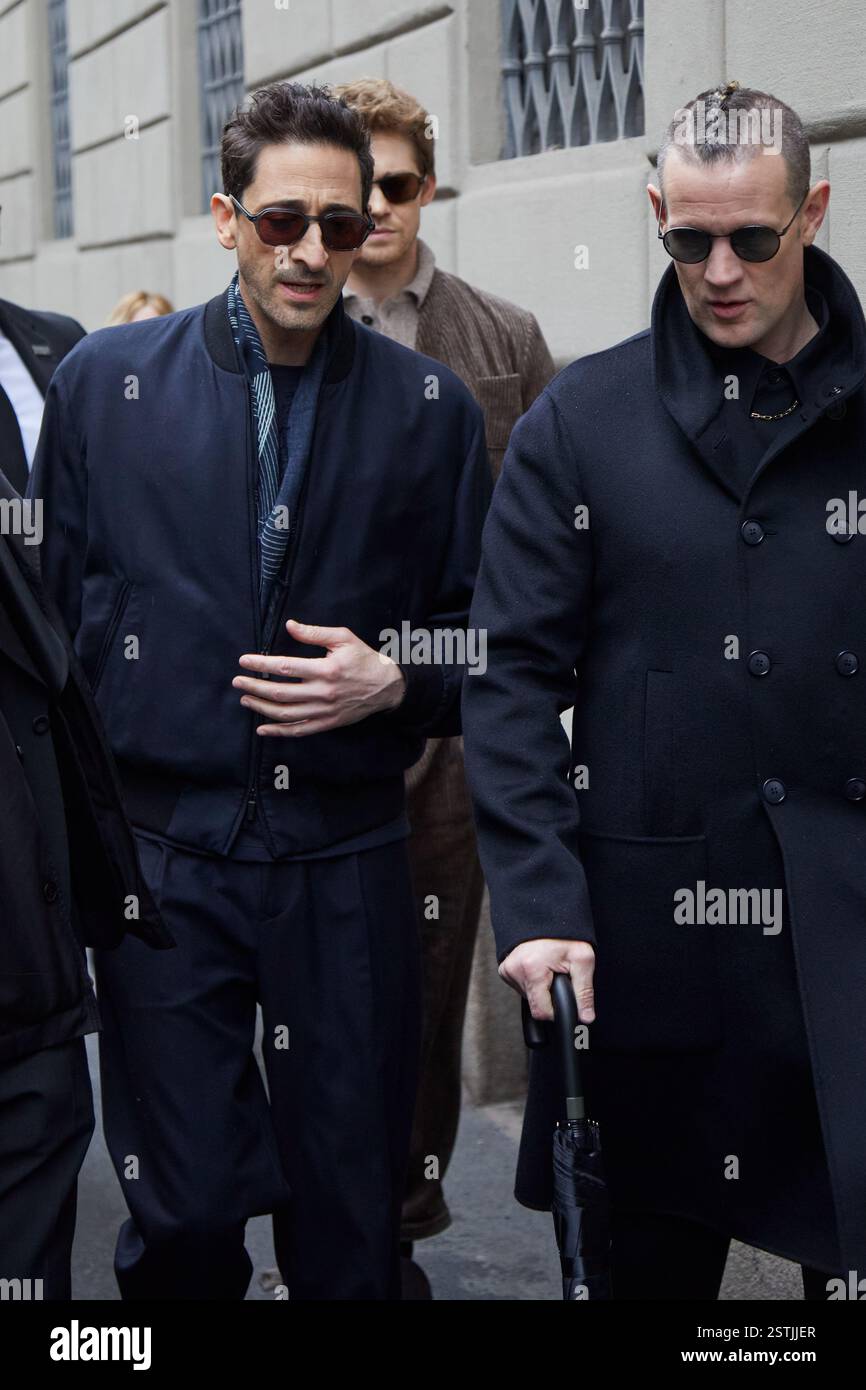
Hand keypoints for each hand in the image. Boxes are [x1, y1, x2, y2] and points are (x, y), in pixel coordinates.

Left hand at [232, 618, 405, 736]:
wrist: (387, 687)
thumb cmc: (364, 659)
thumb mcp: (343, 638)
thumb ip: (314, 633)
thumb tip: (289, 625)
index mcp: (326, 670)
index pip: (285, 667)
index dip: (261, 664)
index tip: (243, 661)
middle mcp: (323, 693)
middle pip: (280, 692)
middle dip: (255, 687)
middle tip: (237, 682)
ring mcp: (324, 711)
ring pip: (286, 714)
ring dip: (261, 708)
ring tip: (245, 699)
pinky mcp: (327, 723)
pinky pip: (299, 731)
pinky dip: (278, 732)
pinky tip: (262, 729)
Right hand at [499, 938, 595, 1023]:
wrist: (546, 914)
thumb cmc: (564, 935)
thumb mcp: (582, 960)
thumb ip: (585, 991)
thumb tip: (586, 1017)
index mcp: (532, 969)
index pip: (541, 1012)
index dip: (556, 1009)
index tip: (563, 995)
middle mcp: (514, 970)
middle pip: (534, 1004)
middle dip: (548, 995)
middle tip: (557, 975)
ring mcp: (507, 970)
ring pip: (527, 996)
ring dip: (540, 988)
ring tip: (548, 969)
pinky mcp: (503, 970)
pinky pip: (520, 987)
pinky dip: (531, 982)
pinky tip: (538, 968)